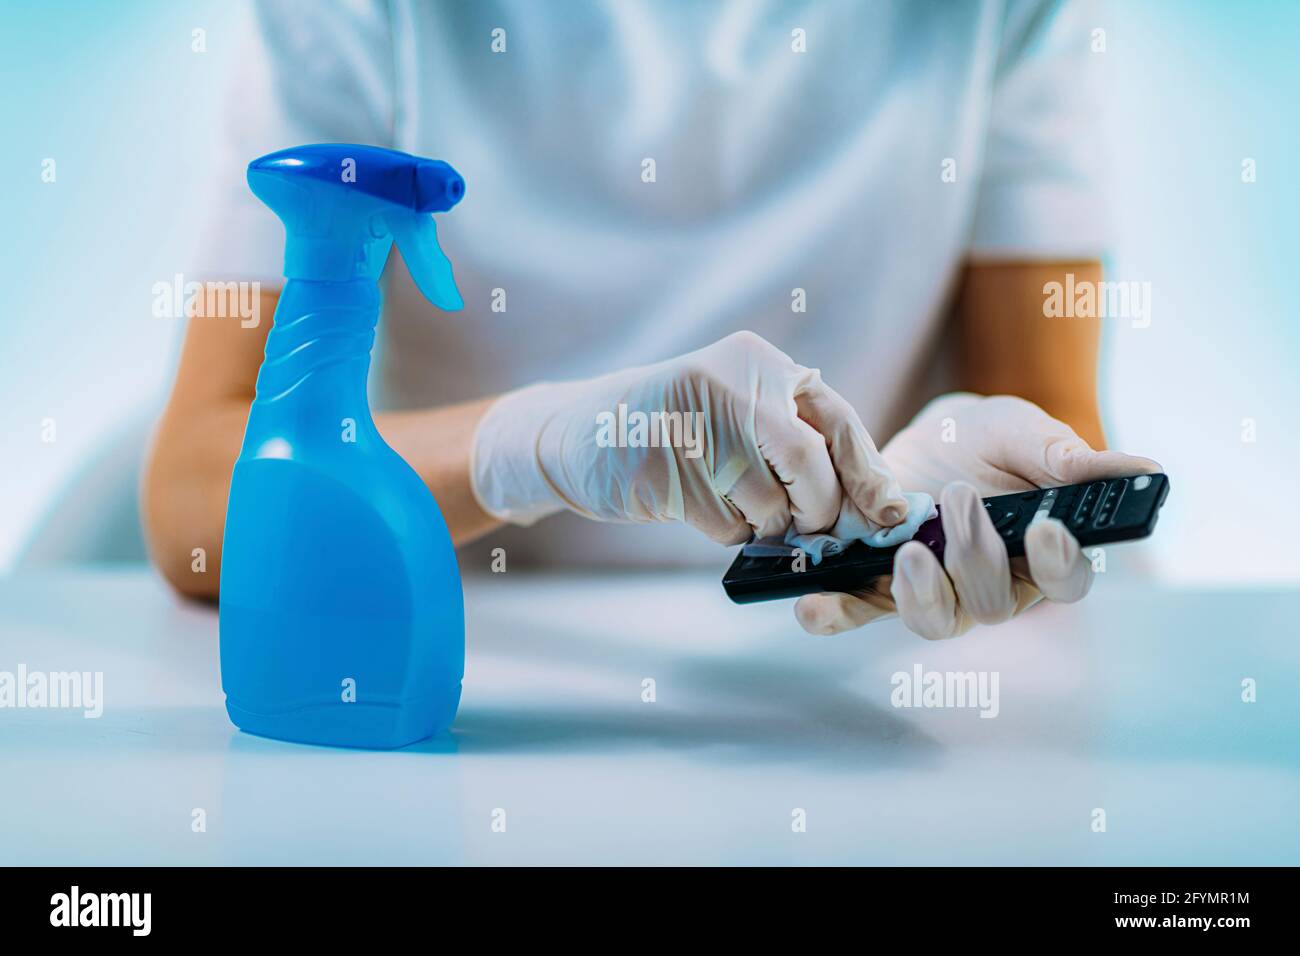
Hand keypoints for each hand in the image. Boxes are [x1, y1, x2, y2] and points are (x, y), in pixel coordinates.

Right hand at [470, 331, 907, 544]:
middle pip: (808, 464)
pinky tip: (697, 506)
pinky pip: (728, 527)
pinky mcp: (665, 475)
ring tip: (734, 504)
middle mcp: (728, 386)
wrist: (579, 435)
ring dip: (767, 526)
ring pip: (770, 505)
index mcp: (756, 363)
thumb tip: (875, 500)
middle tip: (812, 524)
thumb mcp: (737, 406)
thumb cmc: (677, 429)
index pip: (834, 420)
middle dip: (820, 507)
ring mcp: (693, 430)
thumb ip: (796, 435)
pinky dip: (726, 533)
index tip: (889, 513)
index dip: (867, 472)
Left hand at [794, 393, 1160, 638]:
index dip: (1058, 562)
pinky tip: (812, 606)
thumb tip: (1146, 469)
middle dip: (978, 557)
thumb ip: (1070, 457)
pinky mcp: (878, 583)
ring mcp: (934, 589)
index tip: (1045, 530)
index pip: (1065, 578)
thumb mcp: (1024, 434)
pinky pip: (859, 610)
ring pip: (935, 618)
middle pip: (994, 603)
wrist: (923, 435)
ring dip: (921, 592)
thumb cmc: (989, 440)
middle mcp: (992, 585)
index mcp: (1042, 554)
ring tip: (907, 555)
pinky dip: (836, 613)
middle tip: (960, 502)